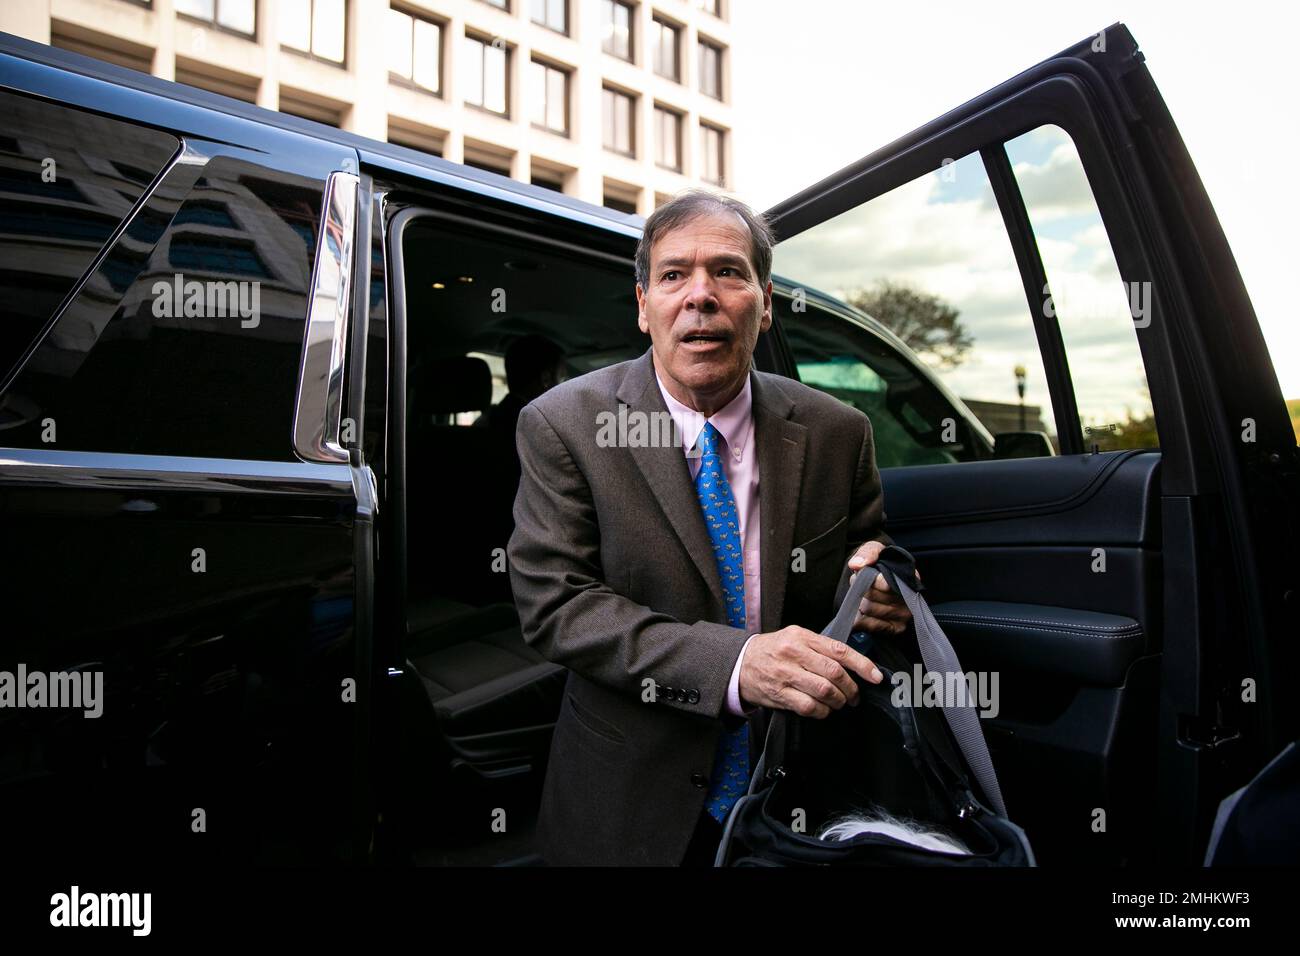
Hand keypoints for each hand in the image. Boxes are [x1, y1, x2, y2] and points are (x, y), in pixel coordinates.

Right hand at [738, 625, 883, 717]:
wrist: (740, 664)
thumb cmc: (772, 651)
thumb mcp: (794, 637)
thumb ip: (820, 646)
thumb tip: (852, 663)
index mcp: (801, 636)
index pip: (839, 650)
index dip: (862, 665)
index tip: (876, 676)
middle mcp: (794, 653)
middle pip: (835, 673)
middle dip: (851, 688)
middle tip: (854, 696)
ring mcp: (786, 674)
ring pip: (825, 691)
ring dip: (838, 701)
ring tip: (839, 703)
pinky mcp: (780, 694)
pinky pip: (810, 707)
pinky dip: (822, 711)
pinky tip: (822, 709)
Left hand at [846, 541, 915, 637]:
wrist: (878, 579)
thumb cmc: (878, 565)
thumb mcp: (874, 550)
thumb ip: (868, 552)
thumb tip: (857, 564)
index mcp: (908, 577)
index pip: (886, 584)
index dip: (872, 581)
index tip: (865, 574)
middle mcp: (909, 598)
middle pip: (873, 598)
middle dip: (862, 589)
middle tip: (863, 583)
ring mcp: (904, 615)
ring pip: (869, 610)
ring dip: (860, 602)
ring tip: (865, 595)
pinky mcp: (895, 628)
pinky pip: (871, 626)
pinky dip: (861, 618)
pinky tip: (863, 611)